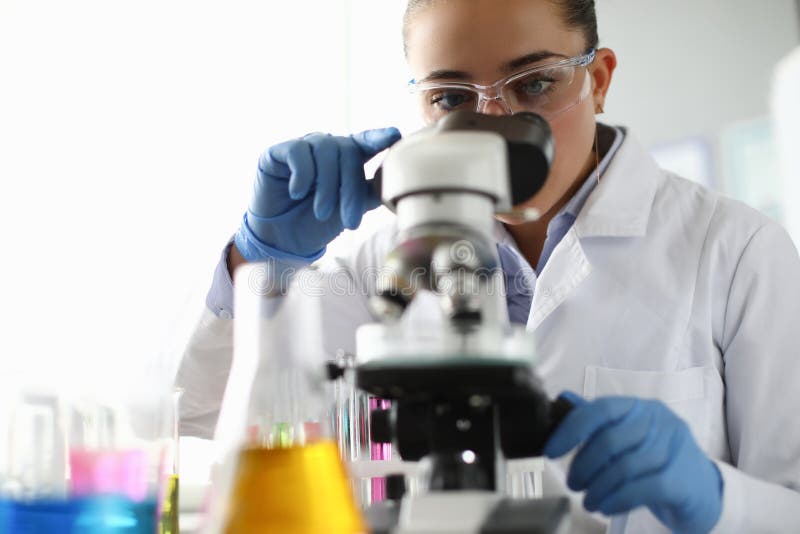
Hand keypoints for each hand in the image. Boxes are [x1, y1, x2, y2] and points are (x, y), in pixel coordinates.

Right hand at [234, 128, 400, 261]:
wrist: (283, 239)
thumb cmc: (318, 224)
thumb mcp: (349, 211)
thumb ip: (370, 194)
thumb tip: (393, 183)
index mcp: (347, 158)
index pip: (366, 142)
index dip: (379, 137)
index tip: (395, 135)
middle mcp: (327, 148)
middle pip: (348, 152)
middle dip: (350, 188)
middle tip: (351, 221)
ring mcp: (304, 147)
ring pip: (325, 150)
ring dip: (327, 186)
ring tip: (322, 212)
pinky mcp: (279, 151)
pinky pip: (298, 151)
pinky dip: (302, 175)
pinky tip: (297, 193)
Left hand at [544, 392, 722, 533]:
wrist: (704, 492)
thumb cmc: (657, 462)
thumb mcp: (629, 438)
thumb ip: (599, 422)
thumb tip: (562, 401)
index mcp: (641, 407)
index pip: (601, 409)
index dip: (571, 429)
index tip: (550, 450)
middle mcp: (660, 421)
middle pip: (610, 440)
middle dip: (583, 465)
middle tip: (573, 484)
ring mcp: (675, 448)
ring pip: (624, 467)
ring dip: (597, 488)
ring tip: (588, 500)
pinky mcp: (682, 479)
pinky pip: (641, 488)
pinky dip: (616, 499)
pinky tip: (605, 507)